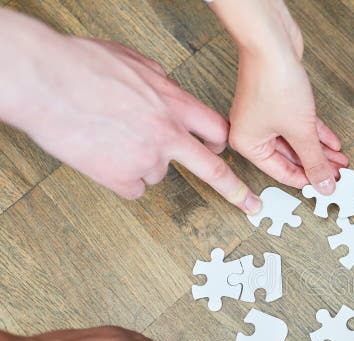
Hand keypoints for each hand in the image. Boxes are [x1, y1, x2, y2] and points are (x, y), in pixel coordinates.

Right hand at [1, 26, 260, 212]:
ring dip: (142, 163)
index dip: (221, 145)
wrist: (44, 81)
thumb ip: (162, 83)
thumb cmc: (81, 65)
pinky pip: (132, 187)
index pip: (217, 131)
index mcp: (175, 104)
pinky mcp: (122, 179)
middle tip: (250, 205)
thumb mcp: (135, 62)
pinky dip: (120, 177)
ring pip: (158, 173)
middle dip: (236, 190)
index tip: (229, 155)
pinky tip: (102, 156)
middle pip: (213, 170)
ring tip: (112, 138)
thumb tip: (171, 91)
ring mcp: (147, 159)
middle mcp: (169, 134)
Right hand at [226, 2, 347, 193]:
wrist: (272, 43)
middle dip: (317, 165)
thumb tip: (323, 184)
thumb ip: (315, 161)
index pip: (282, 173)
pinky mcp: (278, 100)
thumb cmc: (273, 82)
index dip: (307, 181)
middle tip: (338, 174)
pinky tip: (333, 143)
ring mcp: (265, 115)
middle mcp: (252, 131)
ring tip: (340, 161)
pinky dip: (316, 133)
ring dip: (320, 150)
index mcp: (247, 145)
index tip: (326, 187)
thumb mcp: (301, 131)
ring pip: (297, 140)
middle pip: (291, 157)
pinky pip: (299, 124)